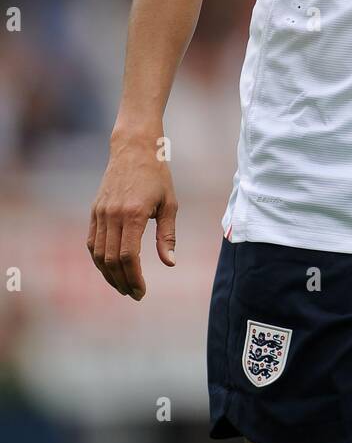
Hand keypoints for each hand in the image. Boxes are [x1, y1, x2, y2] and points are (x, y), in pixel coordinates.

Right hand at [87, 126, 177, 299]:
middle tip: (134, 294)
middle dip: (122, 281)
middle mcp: (113, 215)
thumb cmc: (157, 175)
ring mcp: (101, 213)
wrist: (134, 148)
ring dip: (108, 274)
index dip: (134, 277)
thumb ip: (167, 235)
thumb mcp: (170, 204)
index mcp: (134, 214)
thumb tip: (170, 263)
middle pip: (111, 259)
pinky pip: (92, 242)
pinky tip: (109, 269)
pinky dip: (98, 259)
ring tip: (122, 286)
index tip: (142, 291)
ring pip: (98, 254)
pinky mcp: (94, 211)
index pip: (129, 256)